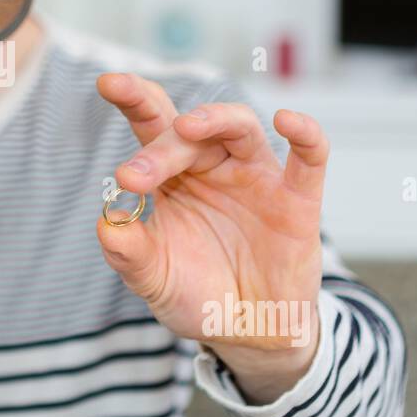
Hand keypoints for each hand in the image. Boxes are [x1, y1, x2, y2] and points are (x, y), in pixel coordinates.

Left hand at [95, 73, 326, 362]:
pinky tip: (286, 119)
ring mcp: (256, 178)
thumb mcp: (154, 279)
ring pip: (239, 128)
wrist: (249, 334)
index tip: (107, 82)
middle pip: (188, 131)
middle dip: (159, 147)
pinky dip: (304, 134)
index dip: (133, 99)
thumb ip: (130, 252)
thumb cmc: (197, 295)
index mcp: (172, 176)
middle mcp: (213, 167)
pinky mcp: (297, 201)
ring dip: (214, 120)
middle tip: (132, 176)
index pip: (151, 126)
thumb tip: (107, 223)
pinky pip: (309, 158)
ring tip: (188, 126)